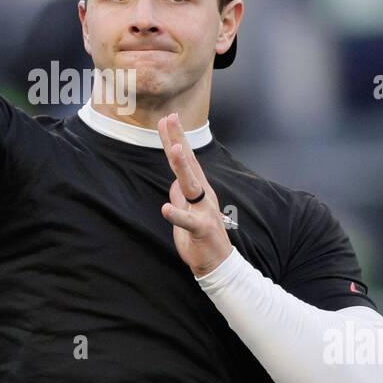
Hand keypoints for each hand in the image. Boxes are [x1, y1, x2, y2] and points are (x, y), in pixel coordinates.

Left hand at [158, 112, 232, 276]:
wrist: (217, 264)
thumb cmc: (200, 238)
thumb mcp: (186, 213)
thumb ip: (181, 197)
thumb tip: (173, 183)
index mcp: (198, 190)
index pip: (184, 160)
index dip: (175, 139)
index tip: (167, 119)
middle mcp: (202, 195)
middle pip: (188, 163)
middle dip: (178, 140)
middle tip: (171, 118)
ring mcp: (204, 210)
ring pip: (192, 185)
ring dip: (182, 167)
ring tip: (173, 149)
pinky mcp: (202, 228)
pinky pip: (188, 221)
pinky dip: (177, 214)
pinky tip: (165, 208)